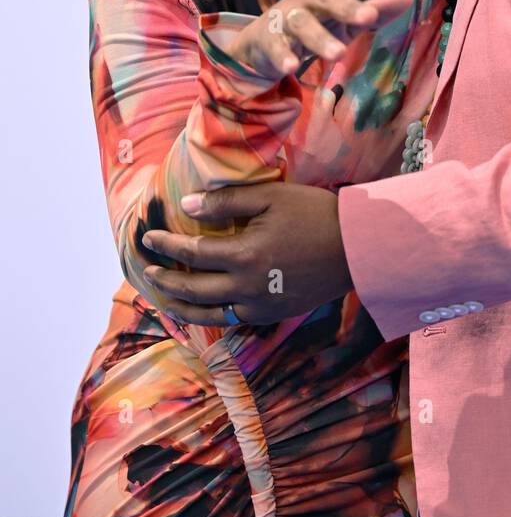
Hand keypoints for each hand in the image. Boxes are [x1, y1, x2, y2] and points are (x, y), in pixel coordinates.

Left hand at [141, 182, 353, 326]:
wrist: (357, 248)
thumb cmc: (314, 214)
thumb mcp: (271, 197)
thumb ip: (227, 202)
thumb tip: (188, 205)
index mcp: (244, 256)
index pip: (192, 253)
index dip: (166, 246)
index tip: (148, 238)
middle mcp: (246, 288)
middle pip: (193, 290)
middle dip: (165, 281)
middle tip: (148, 272)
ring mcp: (260, 306)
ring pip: (209, 314)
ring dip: (182, 307)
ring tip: (164, 299)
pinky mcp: (274, 315)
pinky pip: (233, 320)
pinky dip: (212, 317)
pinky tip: (204, 309)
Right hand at [231, 0, 413, 79]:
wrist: (266, 41)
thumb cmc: (317, 25)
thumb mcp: (349, 21)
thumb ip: (377, 10)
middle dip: (347, 7)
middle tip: (369, 18)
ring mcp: (286, 17)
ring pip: (302, 24)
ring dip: (320, 38)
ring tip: (339, 54)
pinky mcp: (267, 39)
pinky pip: (275, 46)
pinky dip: (283, 56)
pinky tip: (292, 67)